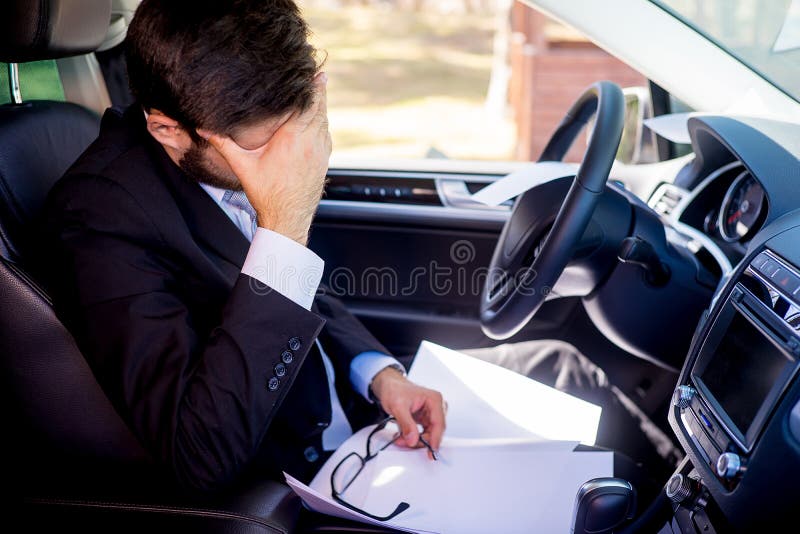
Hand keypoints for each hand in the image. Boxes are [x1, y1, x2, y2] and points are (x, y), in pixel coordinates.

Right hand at [203, 73, 331, 244]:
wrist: (288, 219)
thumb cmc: (266, 194)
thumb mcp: (243, 167)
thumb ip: (224, 144)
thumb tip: (202, 127)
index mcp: (293, 138)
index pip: (307, 103)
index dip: (311, 86)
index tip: (312, 70)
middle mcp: (311, 142)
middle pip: (320, 107)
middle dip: (318, 90)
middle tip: (318, 72)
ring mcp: (321, 152)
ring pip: (324, 121)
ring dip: (321, 106)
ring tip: (318, 89)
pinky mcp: (324, 160)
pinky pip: (326, 134)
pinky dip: (322, 122)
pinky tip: (316, 118)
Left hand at [370, 367, 445, 458]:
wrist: (388, 386)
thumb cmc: (394, 390)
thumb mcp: (398, 406)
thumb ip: (406, 424)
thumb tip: (413, 440)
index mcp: (434, 400)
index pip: (439, 423)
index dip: (435, 439)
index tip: (431, 451)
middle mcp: (436, 407)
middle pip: (434, 431)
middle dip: (420, 440)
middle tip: (406, 443)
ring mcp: (431, 414)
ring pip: (428, 434)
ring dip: (415, 440)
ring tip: (400, 439)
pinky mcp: (425, 420)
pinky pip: (422, 433)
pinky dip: (413, 437)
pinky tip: (402, 437)